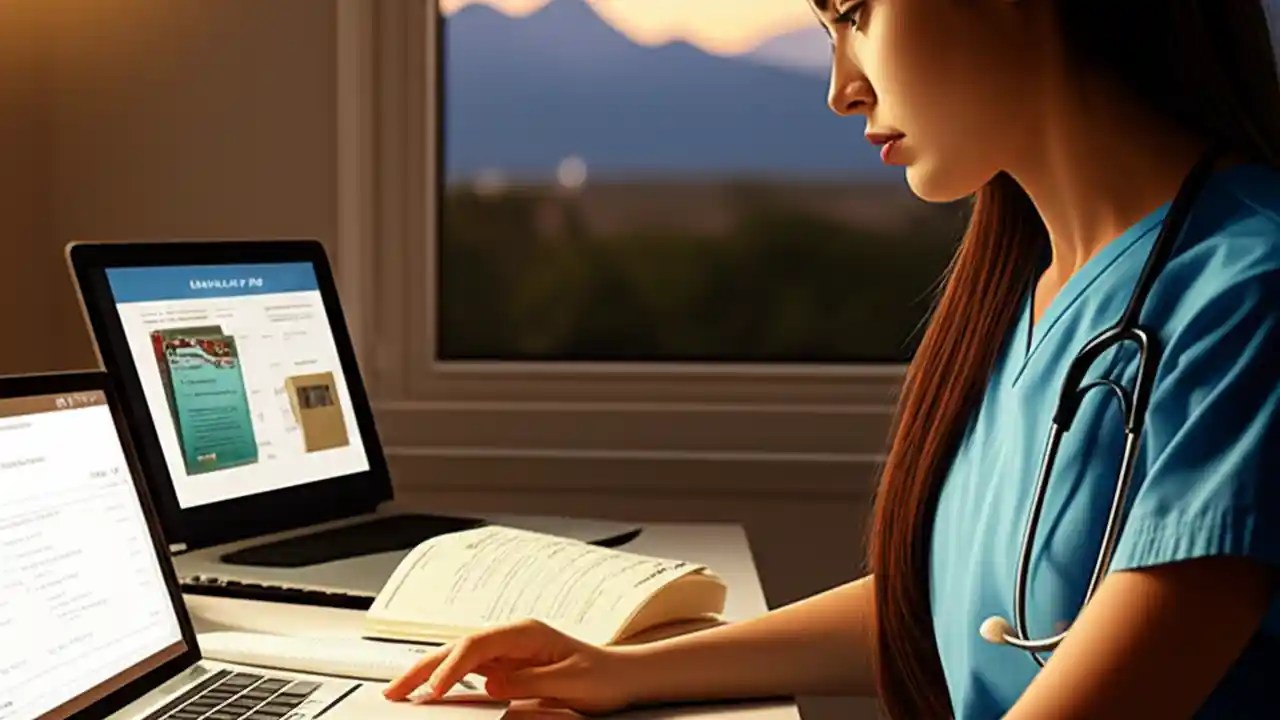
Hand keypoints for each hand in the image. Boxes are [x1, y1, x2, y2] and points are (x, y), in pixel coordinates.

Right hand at [382, 619, 638, 714]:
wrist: (621, 676)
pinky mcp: (506, 668)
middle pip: (458, 647)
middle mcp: (512, 638)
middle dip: (424, 666)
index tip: (434, 689)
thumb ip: (529, 681)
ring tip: (399, 691)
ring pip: (458, 658)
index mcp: (527, 633)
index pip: (478, 645)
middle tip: (394, 688)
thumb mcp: (570, 682)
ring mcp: (507, 652)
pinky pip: (469, 673)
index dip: (452, 666)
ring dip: (428, 673)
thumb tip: (490, 684)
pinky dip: (445, 681)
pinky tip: (428, 693)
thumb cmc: (602, 676)